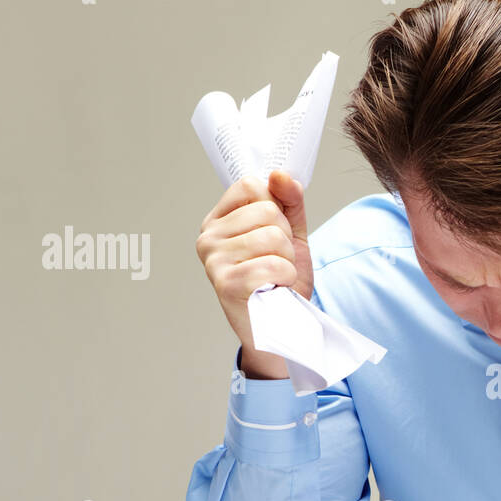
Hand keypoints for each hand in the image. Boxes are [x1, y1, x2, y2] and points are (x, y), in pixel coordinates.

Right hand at [195, 171, 312, 377]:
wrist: (284, 326)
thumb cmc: (282, 281)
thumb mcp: (291, 234)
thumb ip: (289, 201)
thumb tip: (279, 175)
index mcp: (219, 220)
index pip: (251, 185)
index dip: (276, 208)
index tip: (275, 233)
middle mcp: (209, 238)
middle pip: (267, 211)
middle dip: (286, 239)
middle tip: (277, 261)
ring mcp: (214, 262)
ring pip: (272, 237)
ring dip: (287, 260)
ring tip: (276, 276)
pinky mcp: (227, 285)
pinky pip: (272, 264)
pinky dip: (285, 277)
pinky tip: (275, 288)